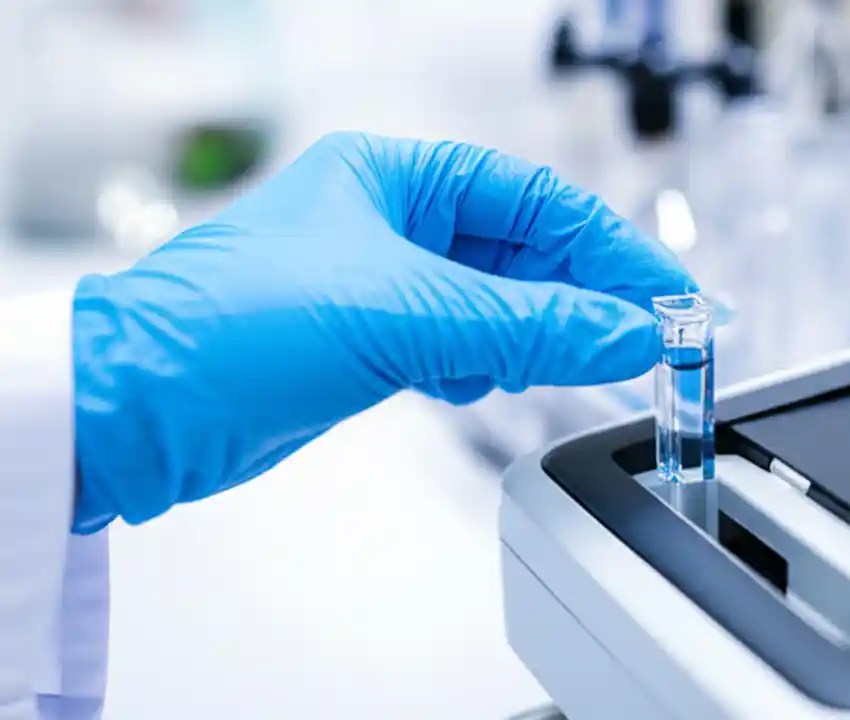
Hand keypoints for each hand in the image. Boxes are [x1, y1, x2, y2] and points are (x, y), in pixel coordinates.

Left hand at [72, 132, 694, 532]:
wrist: (139, 411)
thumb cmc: (233, 323)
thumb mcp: (405, 312)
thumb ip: (530, 325)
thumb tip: (629, 331)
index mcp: (397, 175)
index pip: (536, 203)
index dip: (610, 248)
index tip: (667, 297)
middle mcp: (395, 221)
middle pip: (526, 254)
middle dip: (584, 298)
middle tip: (647, 340)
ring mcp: (385, 284)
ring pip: (500, 304)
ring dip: (537, 337)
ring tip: (567, 364)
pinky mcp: (374, 343)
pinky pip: (466, 345)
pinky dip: (490, 364)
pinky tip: (485, 381)